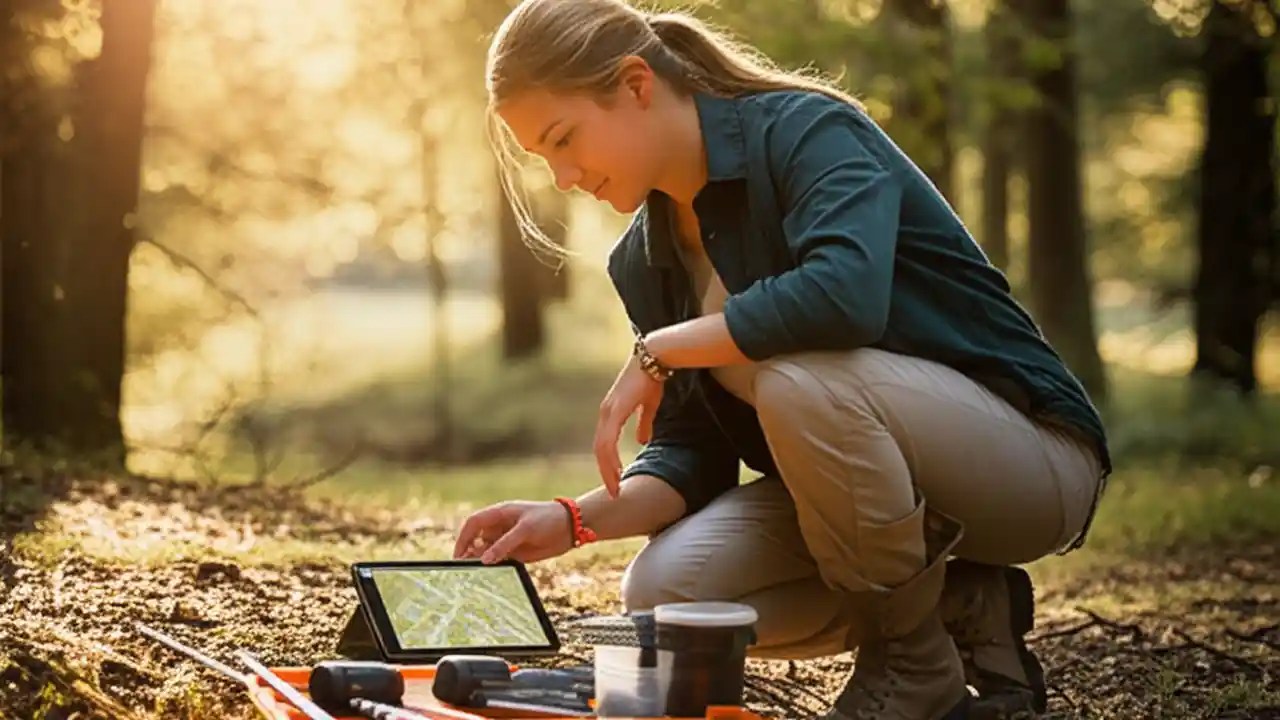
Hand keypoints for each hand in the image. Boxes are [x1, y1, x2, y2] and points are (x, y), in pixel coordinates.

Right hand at [452, 500, 573, 563]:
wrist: (571, 527)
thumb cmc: (547, 519)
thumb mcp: (525, 529)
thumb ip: (504, 544)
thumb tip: (484, 559)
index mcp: (499, 514)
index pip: (473, 523)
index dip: (463, 537)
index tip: (458, 554)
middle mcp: (500, 527)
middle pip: (476, 539)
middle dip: (468, 552)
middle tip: (464, 569)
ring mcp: (507, 540)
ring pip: (487, 552)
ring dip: (480, 562)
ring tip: (476, 575)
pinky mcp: (516, 553)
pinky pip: (499, 561)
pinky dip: (493, 568)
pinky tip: (490, 576)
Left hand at [594, 353, 663, 497]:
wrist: (654, 360)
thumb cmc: (651, 379)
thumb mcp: (649, 406)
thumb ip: (644, 424)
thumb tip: (642, 441)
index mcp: (611, 414)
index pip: (604, 444)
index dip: (608, 464)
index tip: (616, 480)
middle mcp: (605, 414)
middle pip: (599, 450)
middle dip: (606, 472)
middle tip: (614, 492)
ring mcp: (608, 412)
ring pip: (602, 449)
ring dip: (607, 470)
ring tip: (615, 487)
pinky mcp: (615, 411)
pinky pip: (608, 440)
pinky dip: (611, 458)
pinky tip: (618, 470)